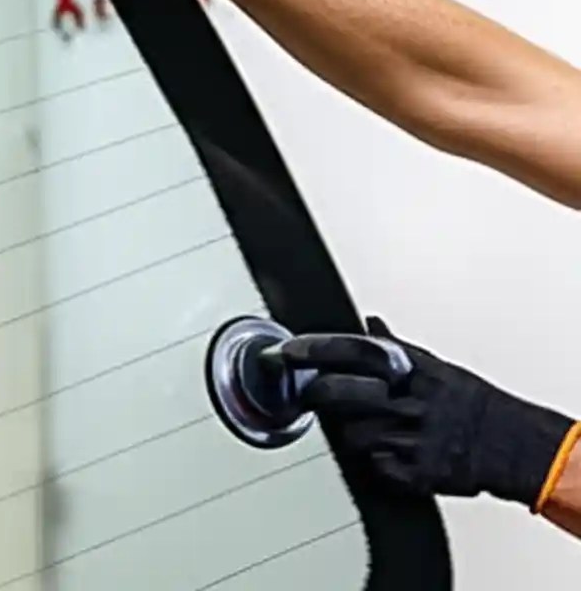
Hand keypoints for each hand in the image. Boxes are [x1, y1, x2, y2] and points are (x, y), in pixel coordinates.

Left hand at [283, 317, 575, 509]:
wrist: (511, 443)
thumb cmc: (469, 402)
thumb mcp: (433, 366)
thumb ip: (393, 348)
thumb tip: (368, 323)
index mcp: (410, 371)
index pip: (351, 352)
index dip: (314, 351)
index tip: (285, 351)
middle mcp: (407, 401)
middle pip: (340, 393)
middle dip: (316, 394)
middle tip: (307, 394)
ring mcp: (410, 437)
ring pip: (351, 434)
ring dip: (349, 433)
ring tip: (368, 428)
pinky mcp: (414, 471)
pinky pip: (374, 467)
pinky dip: (375, 463)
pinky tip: (390, 453)